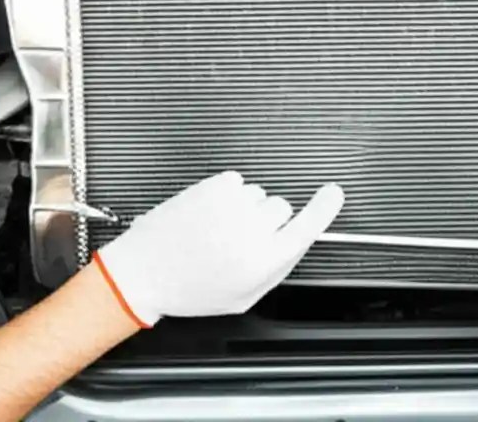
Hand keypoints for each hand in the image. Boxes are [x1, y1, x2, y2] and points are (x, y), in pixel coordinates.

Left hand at [93, 171, 344, 326]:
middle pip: (282, 207)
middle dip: (268, 219)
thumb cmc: (189, 288)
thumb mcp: (242, 296)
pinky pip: (236, 182)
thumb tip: (301, 238)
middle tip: (238, 237)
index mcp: (261, 262)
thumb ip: (277, 267)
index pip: (307, 227)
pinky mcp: (211, 186)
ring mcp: (231, 205)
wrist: (143, 272)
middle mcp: (250, 231)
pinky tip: (206, 215)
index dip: (325, 208)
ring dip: (243, 207)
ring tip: (214, 230)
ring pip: (257, 194)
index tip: (333, 194)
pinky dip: (225, 194)